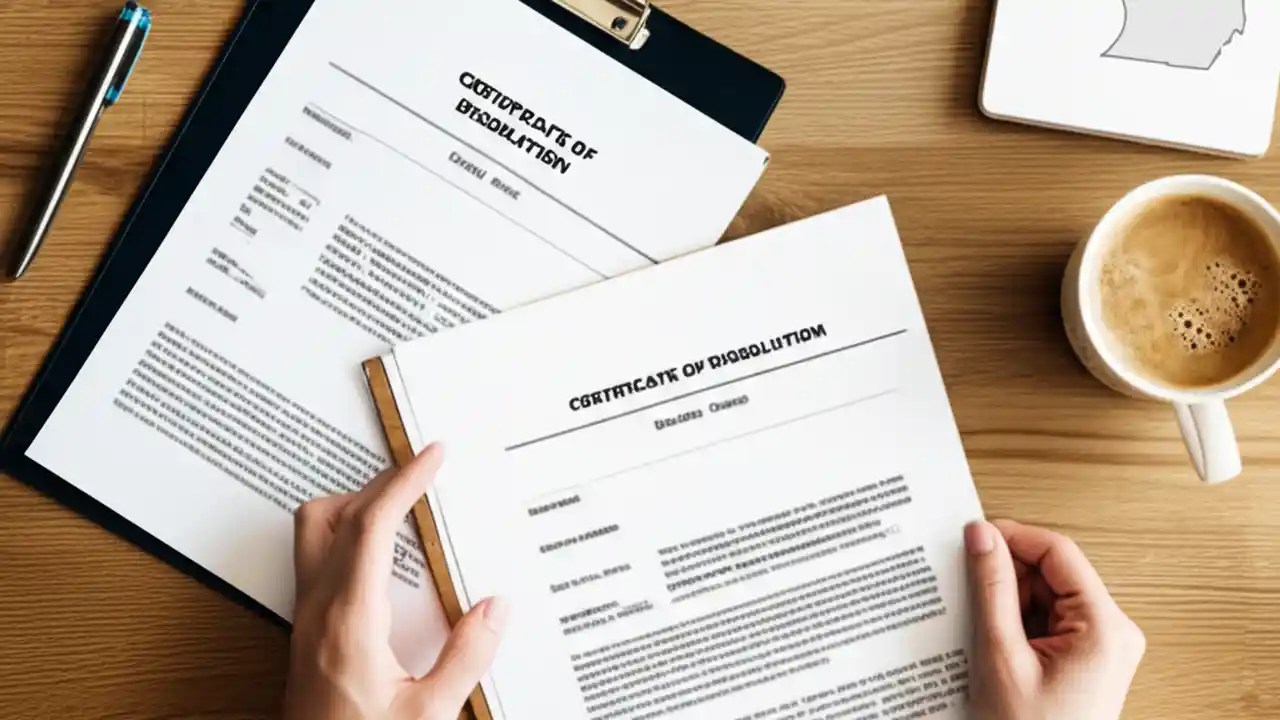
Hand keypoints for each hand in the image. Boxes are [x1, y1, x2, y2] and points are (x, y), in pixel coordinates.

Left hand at [286, 444, 507, 719]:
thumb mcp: (428, 715)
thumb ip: (466, 657)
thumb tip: (494, 608)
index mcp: (348, 619)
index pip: (371, 525)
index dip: (403, 481)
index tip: (431, 456)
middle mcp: (318, 609)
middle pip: (335, 515)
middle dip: (382, 482)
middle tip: (423, 470)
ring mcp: (305, 619)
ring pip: (315, 533)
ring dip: (355, 506)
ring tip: (401, 503)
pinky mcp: (305, 632)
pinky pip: (319, 559)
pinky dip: (350, 537)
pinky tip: (382, 556)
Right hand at [964, 519, 1145, 719]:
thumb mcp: (1001, 657)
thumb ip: (991, 589)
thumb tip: (981, 536)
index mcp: (1105, 628)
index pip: (1059, 552)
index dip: (1013, 536)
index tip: (972, 534)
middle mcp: (1112, 632)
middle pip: (1052, 572)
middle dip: (1006, 574)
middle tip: (963, 584)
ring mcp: (1100, 646)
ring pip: (1045, 595)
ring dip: (1007, 600)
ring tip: (978, 626)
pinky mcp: (1083, 659)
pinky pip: (1046, 620)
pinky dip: (1014, 621)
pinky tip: (991, 640)